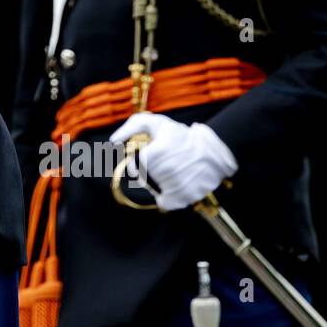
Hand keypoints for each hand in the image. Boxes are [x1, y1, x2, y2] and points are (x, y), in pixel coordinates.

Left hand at [110, 112, 237, 210]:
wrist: (213, 150)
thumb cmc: (181, 135)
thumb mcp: (156, 123)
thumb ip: (131, 127)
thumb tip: (113, 141)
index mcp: (154, 155)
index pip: (134, 167)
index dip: (138, 163)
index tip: (148, 157)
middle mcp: (165, 172)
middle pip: (144, 180)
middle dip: (149, 172)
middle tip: (163, 163)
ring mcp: (176, 186)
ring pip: (154, 191)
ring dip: (159, 184)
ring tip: (172, 171)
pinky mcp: (186, 198)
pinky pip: (166, 204)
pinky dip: (168, 197)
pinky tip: (174, 184)